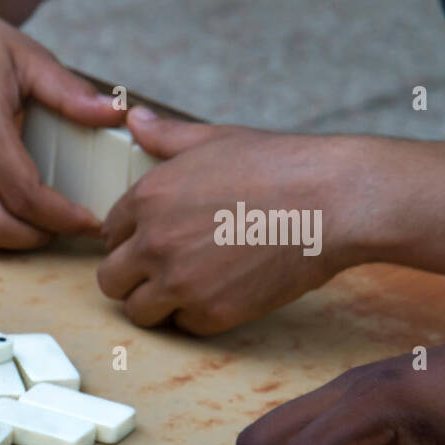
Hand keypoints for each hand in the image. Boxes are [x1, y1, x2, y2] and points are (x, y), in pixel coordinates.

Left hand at [98, 109, 386, 333]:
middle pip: (110, 279)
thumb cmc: (281, 165)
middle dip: (132, 277)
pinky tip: (224, 292)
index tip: (153, 240)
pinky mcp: (211, 313)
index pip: (109, 233)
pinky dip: (200, 316)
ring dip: (159, 302)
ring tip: (191, 286)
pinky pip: (184, 326)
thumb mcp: (217, 140)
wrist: (336, 201)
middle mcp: (153, 242)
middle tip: (164, 270)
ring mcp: (179, 281)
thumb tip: (136, 118)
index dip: (130, 239)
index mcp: (148, 198)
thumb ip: (167, 137)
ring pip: (138, 311)